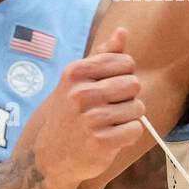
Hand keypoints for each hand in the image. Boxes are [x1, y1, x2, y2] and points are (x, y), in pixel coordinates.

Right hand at [35, 27, 143, 185]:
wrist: (50, 157)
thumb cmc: (70, 113)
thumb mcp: (78, 80)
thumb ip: (103, 55)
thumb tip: (123, 31)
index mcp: (76, 73)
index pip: (125, 62)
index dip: (124, 75)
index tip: (110, 87)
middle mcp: (81, 93)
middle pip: (134, 84)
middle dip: (127, 97)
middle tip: (109, 108)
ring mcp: (91, 119)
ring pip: (137, 108)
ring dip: (129, 117)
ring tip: (108, 123)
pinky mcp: (102, 142)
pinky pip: (136, 129)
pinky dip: (129, 134)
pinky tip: (111, 137)